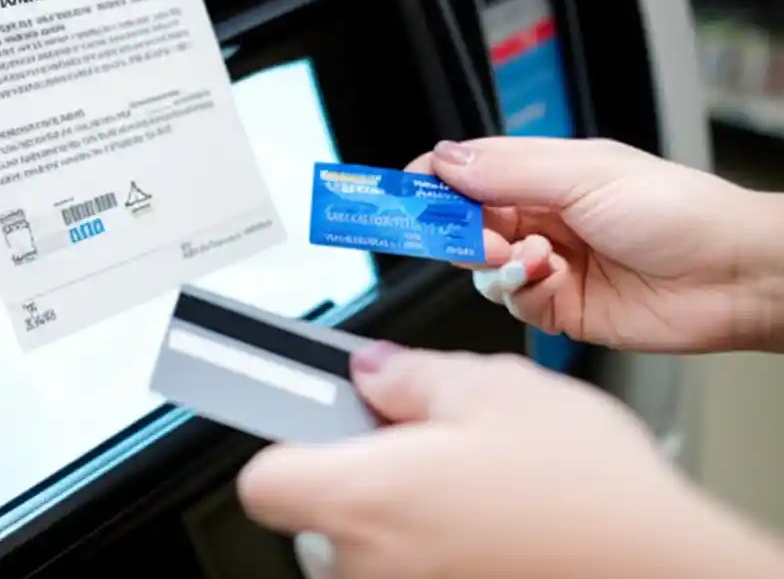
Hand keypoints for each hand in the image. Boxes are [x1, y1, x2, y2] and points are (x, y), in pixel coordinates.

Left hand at [238, 346, 783, 578]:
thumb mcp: (494, 390)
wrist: (666, 570)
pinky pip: (411, 568)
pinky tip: (487, 521)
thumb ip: (410, 376)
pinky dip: (433, 546)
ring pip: (367, 546)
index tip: (312, 424)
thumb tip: (372, 371)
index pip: (263, 480)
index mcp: (364, 496)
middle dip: (357, 472)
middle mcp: (370, 562)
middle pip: (316, 514)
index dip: (284, 444)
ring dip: (399, 513)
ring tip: (468, 484)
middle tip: (416, 443)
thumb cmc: (587, 493)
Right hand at [407, 138, 783, 352]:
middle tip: (468, 236)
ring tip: (527, 257)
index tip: (402, 196)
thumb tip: (444, 159)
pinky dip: (520, 291)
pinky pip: (512, 301)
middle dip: (458, 230)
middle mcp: (541, 217)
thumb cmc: (680, 212)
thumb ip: (506, 170)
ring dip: (494, 263)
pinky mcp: (559, 308)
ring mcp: (548, 263)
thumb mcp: (583, 174)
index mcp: (543, 174)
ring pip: (482, 266)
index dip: (431, 184)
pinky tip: (548, 279)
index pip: (465, 173)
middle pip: (464, 223)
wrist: (734, 278)